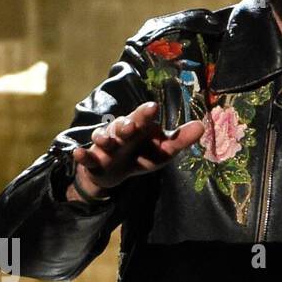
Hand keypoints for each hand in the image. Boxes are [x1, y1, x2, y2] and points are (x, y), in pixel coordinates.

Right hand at [71, 102, 204, 195]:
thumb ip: (180, 140)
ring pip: (104, 139)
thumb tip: (202, 126)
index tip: (153, 108)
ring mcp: (105, 146)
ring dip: (103, 137)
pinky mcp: (93, 161)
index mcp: (138, 127)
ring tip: (105, 139)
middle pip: (123, 126)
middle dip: (127, 124)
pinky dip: (82, 156)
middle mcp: (120, 132)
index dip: (145, 114)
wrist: (113, 173)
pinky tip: (78, 153)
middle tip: (132, 124)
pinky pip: (87, 158)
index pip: (142, 118)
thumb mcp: (163, 151)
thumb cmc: (141, 156)